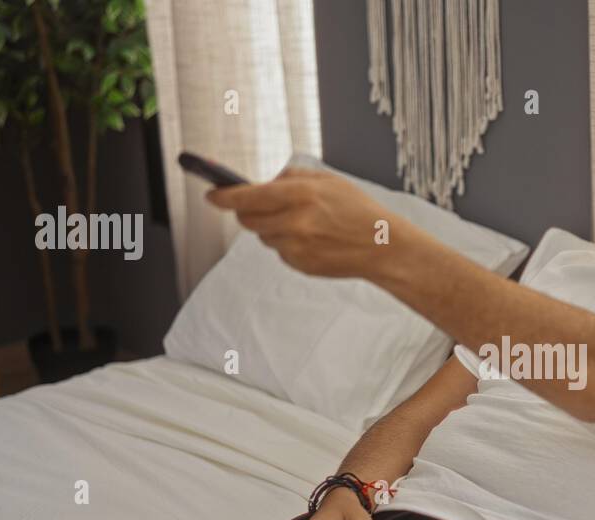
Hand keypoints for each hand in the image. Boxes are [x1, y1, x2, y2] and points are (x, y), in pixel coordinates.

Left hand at [205, 167, 414, 278]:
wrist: (383, 247)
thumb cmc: (358, 211)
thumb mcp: (328, 181)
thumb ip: (291, 179)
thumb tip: (262, 185)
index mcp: (301, 195)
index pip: (247, 196)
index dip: (223, 196)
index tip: (211, 194)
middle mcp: (295, 223)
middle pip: (248, 219)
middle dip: (246, 211)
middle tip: (253, 205)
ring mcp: (296, 247)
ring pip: (263, 236)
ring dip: (271, 228)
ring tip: (302, 223)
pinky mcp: (300, 265)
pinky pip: (280, 252)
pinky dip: (288, 244)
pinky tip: (312, 239)